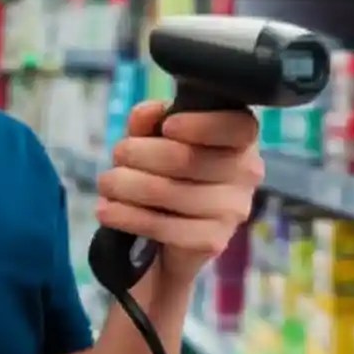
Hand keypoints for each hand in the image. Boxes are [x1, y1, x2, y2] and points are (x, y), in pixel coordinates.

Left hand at [96, 101, 263, 285]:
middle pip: (188, 158)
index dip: (199, 124)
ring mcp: (233, 210)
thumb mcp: (154, 139)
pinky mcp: (213, 241)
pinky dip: (128, 216)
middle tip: (117, 153)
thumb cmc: (168, 172)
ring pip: (169, 191)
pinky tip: (108, 210)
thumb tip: (149, 112)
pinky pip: (164, 226)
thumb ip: (151, 121)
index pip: (235, 127)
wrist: (170, 236)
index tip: (167, 126)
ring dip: (126, 185)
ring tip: (106, 183)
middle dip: (140, 152)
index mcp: (241, 138)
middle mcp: (246, 173)